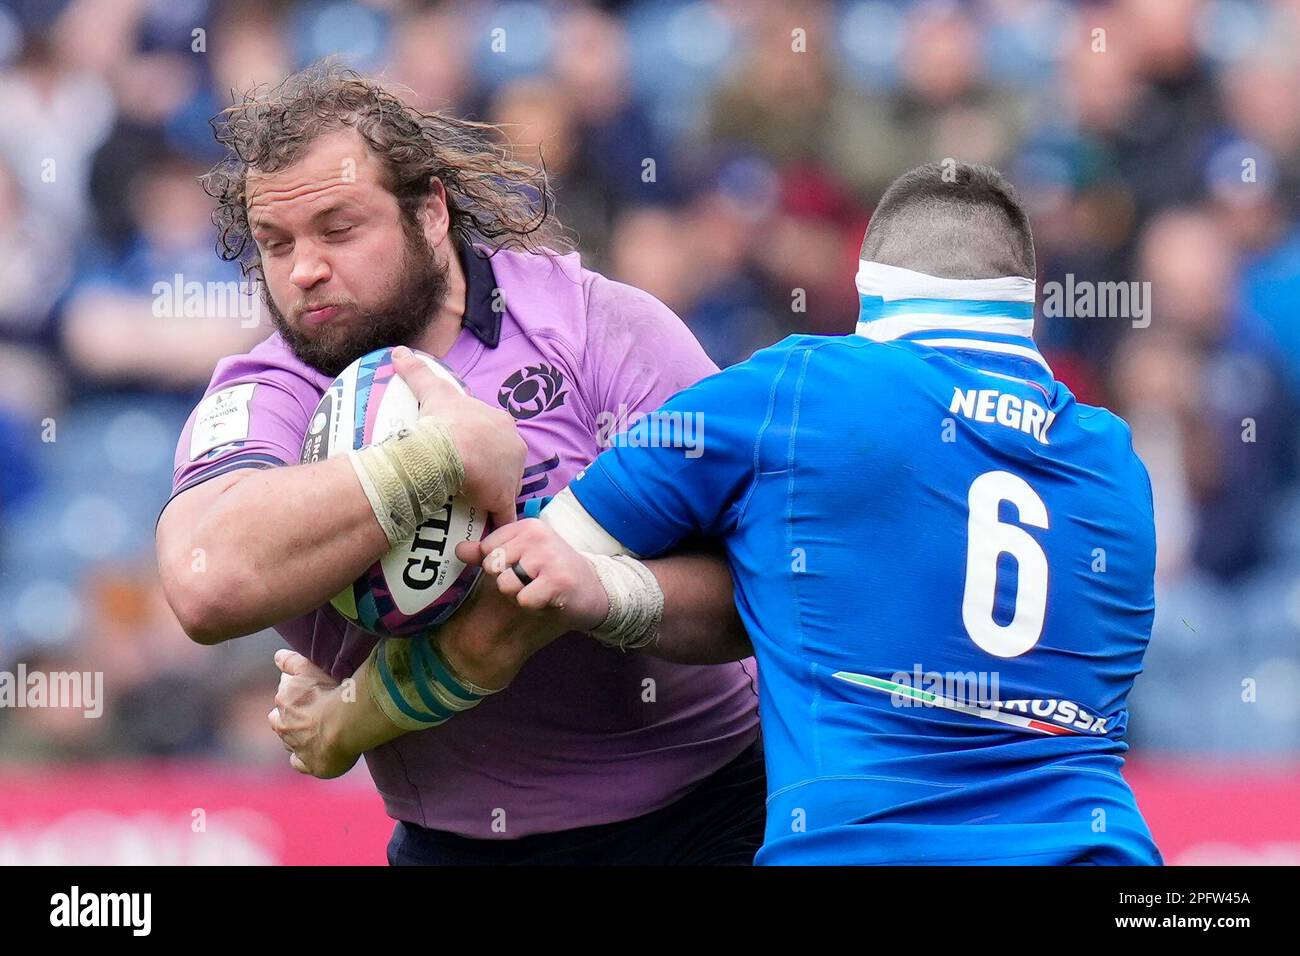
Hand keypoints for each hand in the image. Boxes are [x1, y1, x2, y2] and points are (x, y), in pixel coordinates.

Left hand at [268, 649, 360, 778]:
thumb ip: (291, 662)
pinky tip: (313, 755)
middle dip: (290, 718)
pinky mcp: (309, 764)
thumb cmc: (328, 693)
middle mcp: (283, 725)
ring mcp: (295, 746)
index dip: (294, 695)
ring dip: (299, 737)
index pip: (283, 697)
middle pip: (280, 721)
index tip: (309, 693)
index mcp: (282, 703)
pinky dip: (303, 760)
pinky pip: (300, 764)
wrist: (343, 722)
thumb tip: (277, 656)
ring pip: (290, 741)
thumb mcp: (308, 669)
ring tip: (318, 731)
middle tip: (312, 712)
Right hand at [391, 345, 524, 529]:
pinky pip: (503, 516)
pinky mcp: (503, 499)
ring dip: (492, 494)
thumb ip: (417, 370)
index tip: (467, 448)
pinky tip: (489, 534)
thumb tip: (398, 351)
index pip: (496, 432)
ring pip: (505, 486)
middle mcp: (513, 447)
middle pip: (505, 460)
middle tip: (468, 477)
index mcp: (501, 421)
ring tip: (472, 502)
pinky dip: (498, 525)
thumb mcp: (432, 390)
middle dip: (492, 468)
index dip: (484, 441)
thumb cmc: (443, 420)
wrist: (448, 449)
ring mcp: (511, 475)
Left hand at [455, 519, 609, 632]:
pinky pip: (522, 599)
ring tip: (538, 589)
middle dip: (506, 580)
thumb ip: (487, 552)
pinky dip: (532, 605)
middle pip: (493, 566)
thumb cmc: (552, 572)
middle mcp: (538, 536)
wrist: (594, 590)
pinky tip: (547, 599)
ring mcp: (549, 557)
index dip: (497, 565)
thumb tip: (458, 549)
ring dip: (518, 594)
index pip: (486, 548)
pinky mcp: (558, 581)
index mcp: (528, 526)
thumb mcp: (521, 556)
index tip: (521, 567)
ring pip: (505, 583)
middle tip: (531, 581)